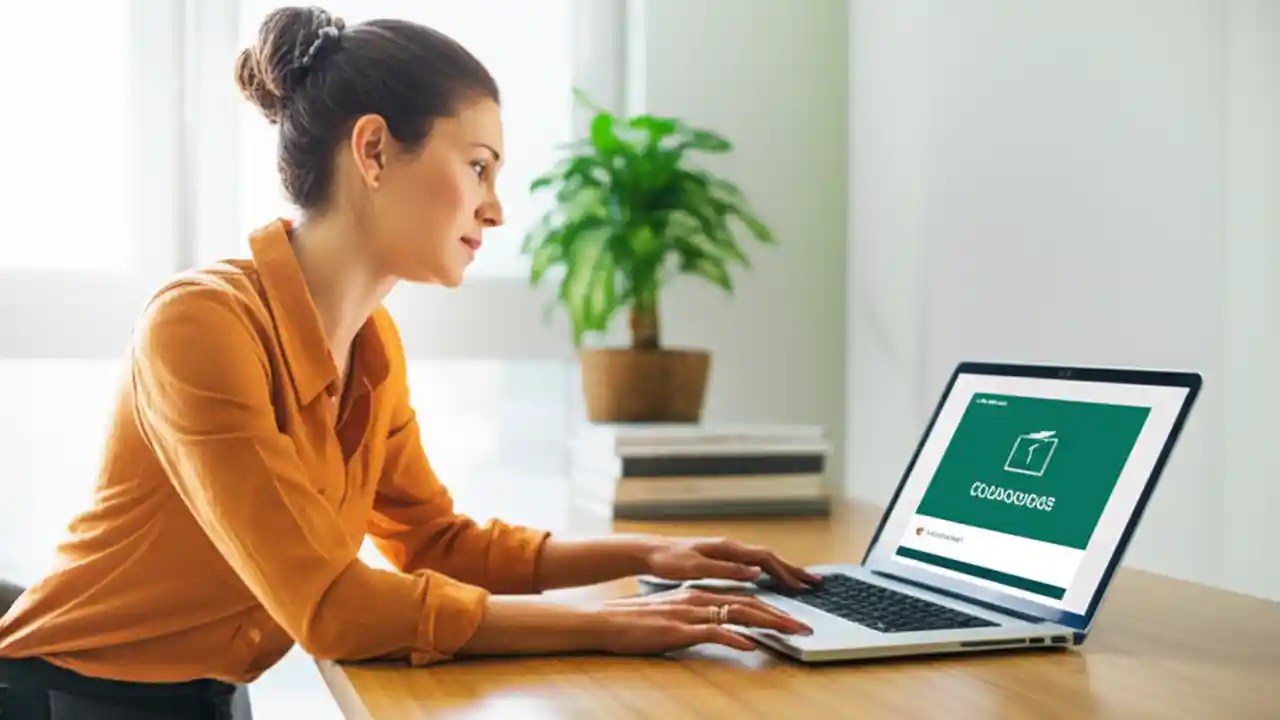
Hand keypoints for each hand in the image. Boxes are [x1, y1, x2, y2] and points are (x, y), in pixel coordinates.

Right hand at [597, 587, 812, 653]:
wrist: (606, 620)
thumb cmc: (636, 622)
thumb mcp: (672, 615)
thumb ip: (696, 618)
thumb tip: (719, 627)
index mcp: (698, 594)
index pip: (743, 598)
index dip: (771, 608)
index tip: (792, 617)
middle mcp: (699, 598)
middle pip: (749, 603)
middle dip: (781, 614)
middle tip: (805, 626)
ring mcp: (690, 612)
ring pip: (738, 613)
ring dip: (769, 623)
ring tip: (791, 632)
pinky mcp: (679, 629)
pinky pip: (713, 631)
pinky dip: (735, 637)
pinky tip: (750, 645)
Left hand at [643, 536, 820, 590]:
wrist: (651, 552)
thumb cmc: (669, 560)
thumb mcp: (696, 567)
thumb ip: (727, 570)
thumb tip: (756, 572)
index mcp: (727, 548)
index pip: (764, 559)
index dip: (785, 572)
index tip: (802, 585)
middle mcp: (730, 547)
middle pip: (769, 557)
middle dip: (793, 569)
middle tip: (814, 581)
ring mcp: (726, 551)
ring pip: (762, 559)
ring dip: (782, 569)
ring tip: (800, 580)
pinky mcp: (720, 557)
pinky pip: (752, 563)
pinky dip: (768, 570)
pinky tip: (771, 577)